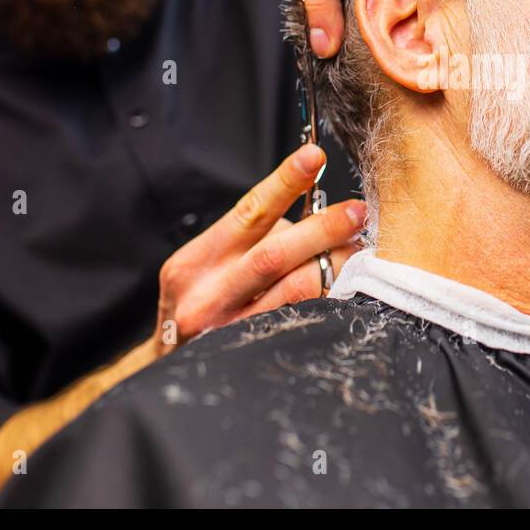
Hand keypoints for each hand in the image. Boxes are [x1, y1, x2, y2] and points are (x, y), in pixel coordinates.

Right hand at [151, 144, 364, 355]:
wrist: (171, 373)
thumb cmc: (202, 305)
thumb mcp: (209, 268)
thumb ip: (253, 241)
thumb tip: (312, 218)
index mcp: (194, 263)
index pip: (246, 213)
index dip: (283, 182)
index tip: (312, 157)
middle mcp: (206, 296)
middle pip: (274, 253)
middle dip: (322, 228)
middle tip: (357, 211)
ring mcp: (229, 330)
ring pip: (296, 291)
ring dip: (334, 266)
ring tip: (358, 251)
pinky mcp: (252, 354)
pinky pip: (302, 319)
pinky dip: (329, 299)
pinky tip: (347, 288)